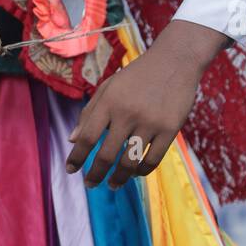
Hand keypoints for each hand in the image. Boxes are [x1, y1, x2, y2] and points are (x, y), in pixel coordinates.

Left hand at [64, 19, 228, 189]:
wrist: (175, 60)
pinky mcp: (170, 129)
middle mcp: (127, 113)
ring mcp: (150, 123)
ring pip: (130, 162)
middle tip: (90, 184)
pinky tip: (135, 173)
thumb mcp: (110, 86)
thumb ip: (90, 112)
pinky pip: (153, 160)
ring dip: (118, 178)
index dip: (77, 156)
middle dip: (95, 174)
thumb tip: (72, 139)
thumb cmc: (138, 74)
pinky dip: (142, 171)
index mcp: (109, 101)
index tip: (70, 170)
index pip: (87, 136)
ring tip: (113, 184)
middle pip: (106, 155)